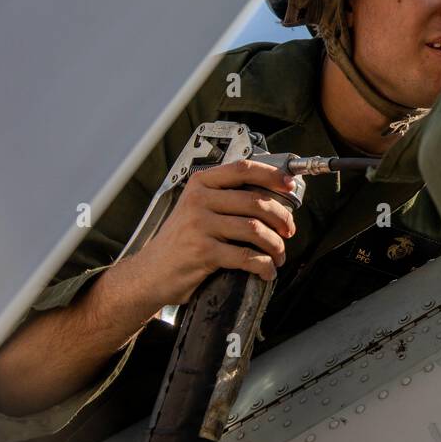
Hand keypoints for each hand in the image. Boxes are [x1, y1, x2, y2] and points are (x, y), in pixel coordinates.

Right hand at [125, 158, 297, 310]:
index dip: (272, 175)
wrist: (151, 272)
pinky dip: (263, 265)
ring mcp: (200, 226)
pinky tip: (267, 270)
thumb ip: (226, 198)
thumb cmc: (180, 241)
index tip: (290, 185)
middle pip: (255, 201)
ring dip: (275, 245)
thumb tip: (272, 196)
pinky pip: (246, 256)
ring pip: (255, 229)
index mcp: (201, 185)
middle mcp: (199, 201)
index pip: (243, 169)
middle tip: (289, 230)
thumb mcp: (197, 209)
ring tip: (278, 254)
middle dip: (281, 218)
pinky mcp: (203, 252)